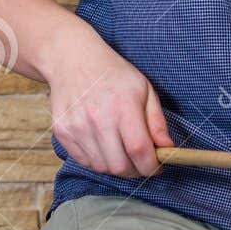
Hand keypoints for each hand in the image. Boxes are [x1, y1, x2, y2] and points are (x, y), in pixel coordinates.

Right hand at [39, 18, 173, 177]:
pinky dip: (97, 161)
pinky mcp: (62, 132)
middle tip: (139, 161)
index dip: (152, 167)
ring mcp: (77, 127)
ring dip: (116, 166)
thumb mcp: (144, 89)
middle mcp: (98, 119)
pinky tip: (103, 146)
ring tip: (121, 151)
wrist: (72, 59)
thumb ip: (157, 121)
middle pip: (120, 166)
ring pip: (102, 168)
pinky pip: (84, 161)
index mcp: (123, 107)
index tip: (157, 167)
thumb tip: (168, 148)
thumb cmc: (113, 73)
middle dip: (135, 170)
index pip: (140, 151)